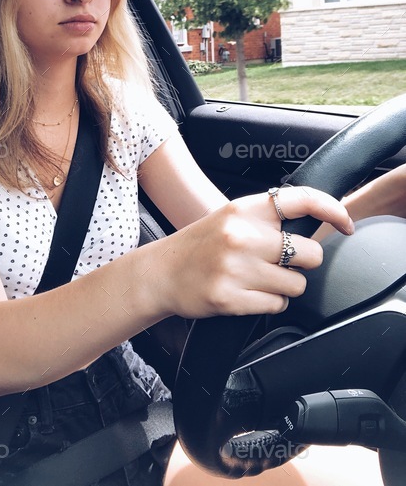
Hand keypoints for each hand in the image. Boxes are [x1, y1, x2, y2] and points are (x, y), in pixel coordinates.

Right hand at [146, 185, 353, 320]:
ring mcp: (236, 268)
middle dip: (302, 262)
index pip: (301, 200)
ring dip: (285, 286)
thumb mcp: (230, 218)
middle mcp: (241, 235)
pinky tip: (247, 293)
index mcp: (243, 209)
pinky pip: (277, 305)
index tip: (345, 223)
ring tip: (258, 279)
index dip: (332, 210)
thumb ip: (267, 218)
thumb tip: (314, 224)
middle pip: (310, 253)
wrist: (160, 273)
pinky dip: (269, 303)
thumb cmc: (200, 245)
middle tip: (281, 263)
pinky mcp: (231, 298)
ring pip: (297, 284)